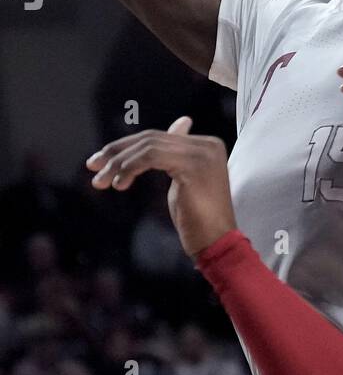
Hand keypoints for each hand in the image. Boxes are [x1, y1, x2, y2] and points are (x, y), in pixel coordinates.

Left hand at [86, 117, 235, 256]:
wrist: (217, 243)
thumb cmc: (199, 219)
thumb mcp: (182, 182)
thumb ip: (173, 156)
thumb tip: (172, 131)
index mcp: (207, 145)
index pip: (158, 136)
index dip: (126, 146)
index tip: (101, 161)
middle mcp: (207, 144)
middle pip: (150, 138)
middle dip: (117, 152)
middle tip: (93, 166)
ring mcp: (202, 153)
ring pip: (147, 146)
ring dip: (119, 163)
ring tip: (102, 181)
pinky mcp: (193, 165)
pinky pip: (151, 157)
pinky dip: (130, 168)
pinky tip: (119, 184)